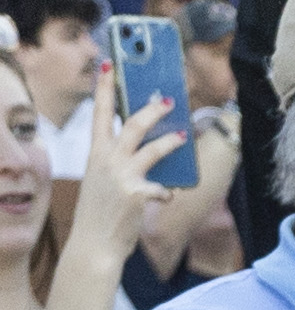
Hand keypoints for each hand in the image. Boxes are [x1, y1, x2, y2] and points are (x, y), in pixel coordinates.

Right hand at [70, 62, 179, 272]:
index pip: (100, 113)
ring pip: (152, 149)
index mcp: (96, 154)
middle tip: (169, 100)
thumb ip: (122, 161)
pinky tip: (168, 197)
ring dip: (171, 142)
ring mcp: (121, 177)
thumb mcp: (105, 179)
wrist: (94, 244)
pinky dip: (167, 192)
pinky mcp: (136, 195)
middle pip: (131, 125)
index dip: (106, 88)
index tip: (109, 64)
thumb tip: (153, 145)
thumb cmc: (103, 211)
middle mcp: (106, 161)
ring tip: (184, 135)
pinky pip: (161, 188)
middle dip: (151, 110)